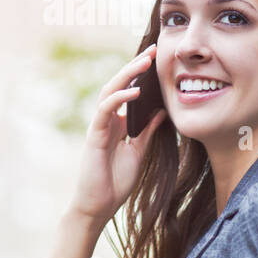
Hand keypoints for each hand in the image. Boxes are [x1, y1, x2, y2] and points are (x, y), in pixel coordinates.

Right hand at [67, 43, 166, 226]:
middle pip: (118, 85)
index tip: (156, 58)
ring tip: (144, 62)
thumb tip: (162, 111)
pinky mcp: (95, 136)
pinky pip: (105, 111)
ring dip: (126, 75)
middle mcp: (107, 120)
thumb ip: (147, 131)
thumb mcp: (139, 152)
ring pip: (109, 92)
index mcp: (117, 123)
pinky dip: (119, 99)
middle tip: (152, 50)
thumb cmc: (116, 182)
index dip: (140, 75)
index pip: (127, 91)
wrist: (99, 206)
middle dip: (135, 67)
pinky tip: (134, 91)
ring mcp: (99, 126)